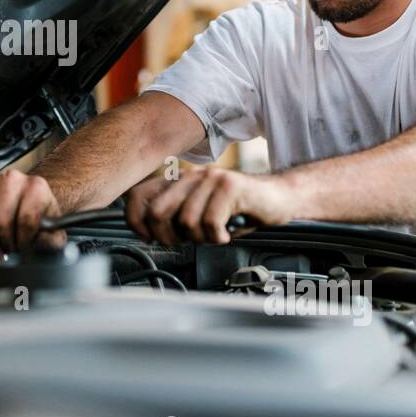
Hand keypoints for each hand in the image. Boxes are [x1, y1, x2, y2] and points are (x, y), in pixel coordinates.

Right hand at [0, 170, 66, 261]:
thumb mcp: (54, 232)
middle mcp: (13, 180)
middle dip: (2, 244)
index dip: (23, 241)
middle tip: (7, 254)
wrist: (29, 204)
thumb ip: (51, 241)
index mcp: (36, 187)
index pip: (26, 218)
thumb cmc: (40, 218)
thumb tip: (40, 243)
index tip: (23, 251)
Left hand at [124, 167, 297, 245]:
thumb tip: (149, 233)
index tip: (149, 238)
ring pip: (186, 221)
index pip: (139, 196)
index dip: (136, 221)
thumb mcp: (202, 211)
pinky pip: (211, 222)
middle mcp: (192, 175)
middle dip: (169, 237)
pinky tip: (227, 233)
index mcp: (180, 180)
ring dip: (201, 238)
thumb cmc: (240, 209)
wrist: (279, 198)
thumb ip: (177, 216)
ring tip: (215, 235)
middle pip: (158, 212)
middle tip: (189, 241)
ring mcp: (211, 178)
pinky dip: (218, 236)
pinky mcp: (230, 186)